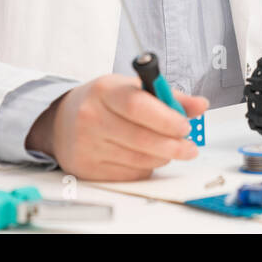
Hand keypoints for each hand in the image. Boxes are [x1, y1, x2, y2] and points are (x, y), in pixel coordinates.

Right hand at [26, 73, 208, 180]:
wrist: (61, 120)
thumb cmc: (103, 101)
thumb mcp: (130, 87)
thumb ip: (167, 95)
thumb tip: (200, 105)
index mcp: (104, 90)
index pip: (138, 105)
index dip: (166, 118)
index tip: (185, 125)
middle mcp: (91, 117)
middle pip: (141, 138)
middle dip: (173, 145)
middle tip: (188, 146)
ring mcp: (87, 145)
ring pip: (139, 160)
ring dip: (162, 157)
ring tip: (169, 149)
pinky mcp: (87, 169)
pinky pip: (129, 174)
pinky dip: (146, 168)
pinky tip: (147, 157)